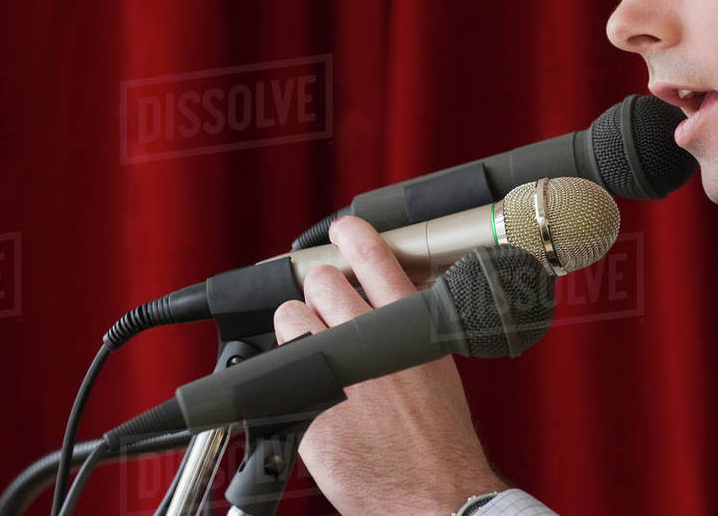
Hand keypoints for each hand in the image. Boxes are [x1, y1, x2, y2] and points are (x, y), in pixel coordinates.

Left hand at [272, 215, 507, 515]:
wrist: (433, 491)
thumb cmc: (439, 436)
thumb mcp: (435, 365)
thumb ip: (405, 328)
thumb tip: (383, 299)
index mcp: (406, 326)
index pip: (373, 256)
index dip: (353, 235)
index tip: (343, 229)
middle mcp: (367, 340)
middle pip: (322, 282)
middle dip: (321, 293)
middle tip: (328, 310)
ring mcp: (331, 370)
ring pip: (290, 319)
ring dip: (297, 330)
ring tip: (312, 353)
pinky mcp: (303, 404)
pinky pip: (278, 372)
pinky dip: (287, 378)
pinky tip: (309, 393)